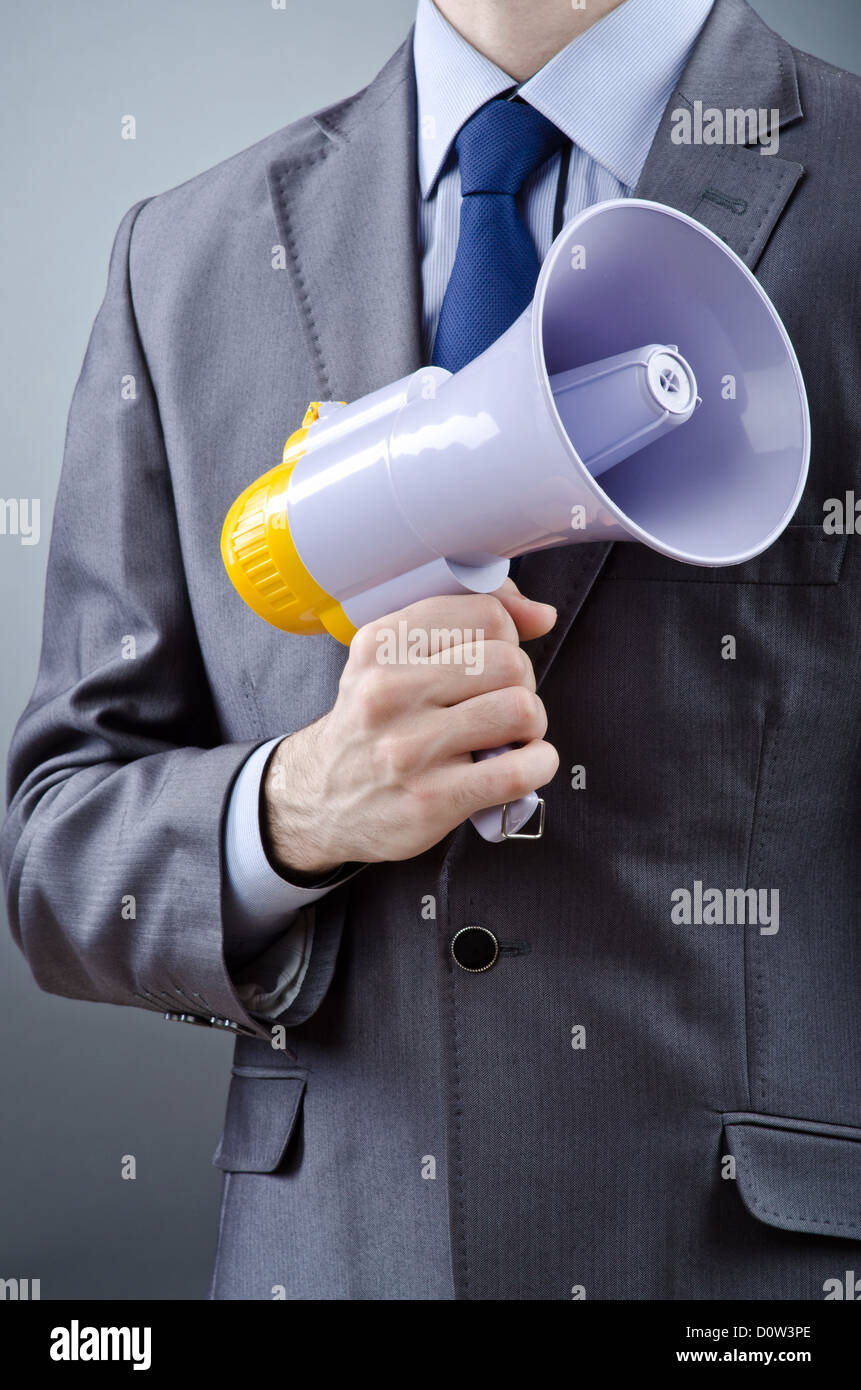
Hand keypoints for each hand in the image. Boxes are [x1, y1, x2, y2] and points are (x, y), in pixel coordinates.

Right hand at [261, 579, 558, 875]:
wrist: (320, 799)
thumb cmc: (373, 725)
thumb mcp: (395, 658)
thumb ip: (467, 621)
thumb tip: (543, 615)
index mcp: (382, 645)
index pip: (487, 614)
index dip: (508, 637)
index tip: (493, 659)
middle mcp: (389, 691)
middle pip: (510, 662)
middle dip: (521, 684)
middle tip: (499, 704)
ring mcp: (409, 748)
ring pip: (521, 710)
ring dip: (530, 726)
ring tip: (506, 736)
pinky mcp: (432, 798)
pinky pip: (519, 770)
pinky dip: (539, 765)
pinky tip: (521, 765)